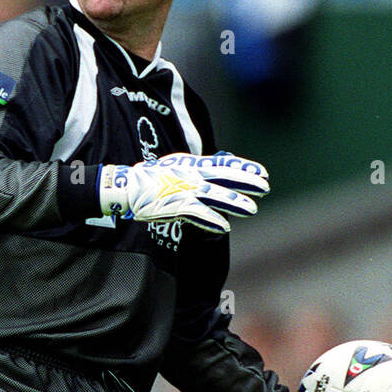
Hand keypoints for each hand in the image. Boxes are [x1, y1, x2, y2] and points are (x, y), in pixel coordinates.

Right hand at [98, 151, 268, 233]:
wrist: (126, 186)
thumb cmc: (151, 179)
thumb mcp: (177, 168)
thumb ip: (197, 171)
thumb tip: (215, 171)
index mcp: (192, 165)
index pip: (223, 164)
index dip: (243, 168)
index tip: (262, 172)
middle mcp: (190, 175)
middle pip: (223, 177)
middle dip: (245, 182)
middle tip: (265, 187)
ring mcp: (183, 190)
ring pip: (213, 195)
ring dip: (233, 202)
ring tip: (252, 208)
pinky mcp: (174, 206)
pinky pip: (196, 214)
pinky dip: (210, 220)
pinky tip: (224, 227)